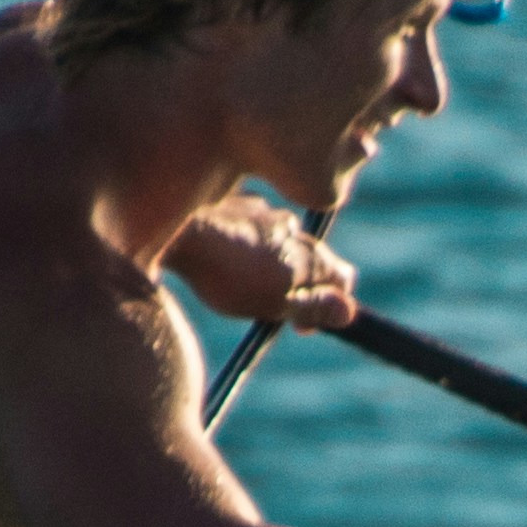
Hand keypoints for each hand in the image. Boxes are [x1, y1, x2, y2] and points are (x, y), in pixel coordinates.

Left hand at [164, 194, 359, 332]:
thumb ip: (312, 306)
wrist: (178, 231)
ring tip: (240, 278)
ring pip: (282, 240)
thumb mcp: (274, 302)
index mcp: (310, 255)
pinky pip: (252, 226)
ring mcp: (264, 211)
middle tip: (267, 305)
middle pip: (312, 259)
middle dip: (299, 284)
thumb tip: (348, 312)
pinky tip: (223, 253)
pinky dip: (247, 242)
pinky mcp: (234, 203)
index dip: (331, 304)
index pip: (343, 279)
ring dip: (273, 261)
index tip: (301, 322)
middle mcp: (294, 228)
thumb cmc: (227, 275)